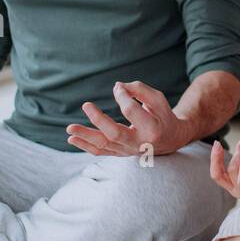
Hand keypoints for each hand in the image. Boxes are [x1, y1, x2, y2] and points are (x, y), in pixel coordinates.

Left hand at [65, 80, 189, 156]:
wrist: (170, 139)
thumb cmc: (162, 114)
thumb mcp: (157, 99)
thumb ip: (139, 90)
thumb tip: (116, 87)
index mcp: (152, 129)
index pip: (131, 111)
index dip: (122, 96)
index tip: (119, 88)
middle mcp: (139, 143)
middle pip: (115, 133)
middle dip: (98, 119)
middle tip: (86, 104)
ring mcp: (128, 151)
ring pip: (104, 145)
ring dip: (85, 136)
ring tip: (69, 129)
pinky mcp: (120, 153)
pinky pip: (101, 151)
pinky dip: (85, 146)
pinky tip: (72, 140)